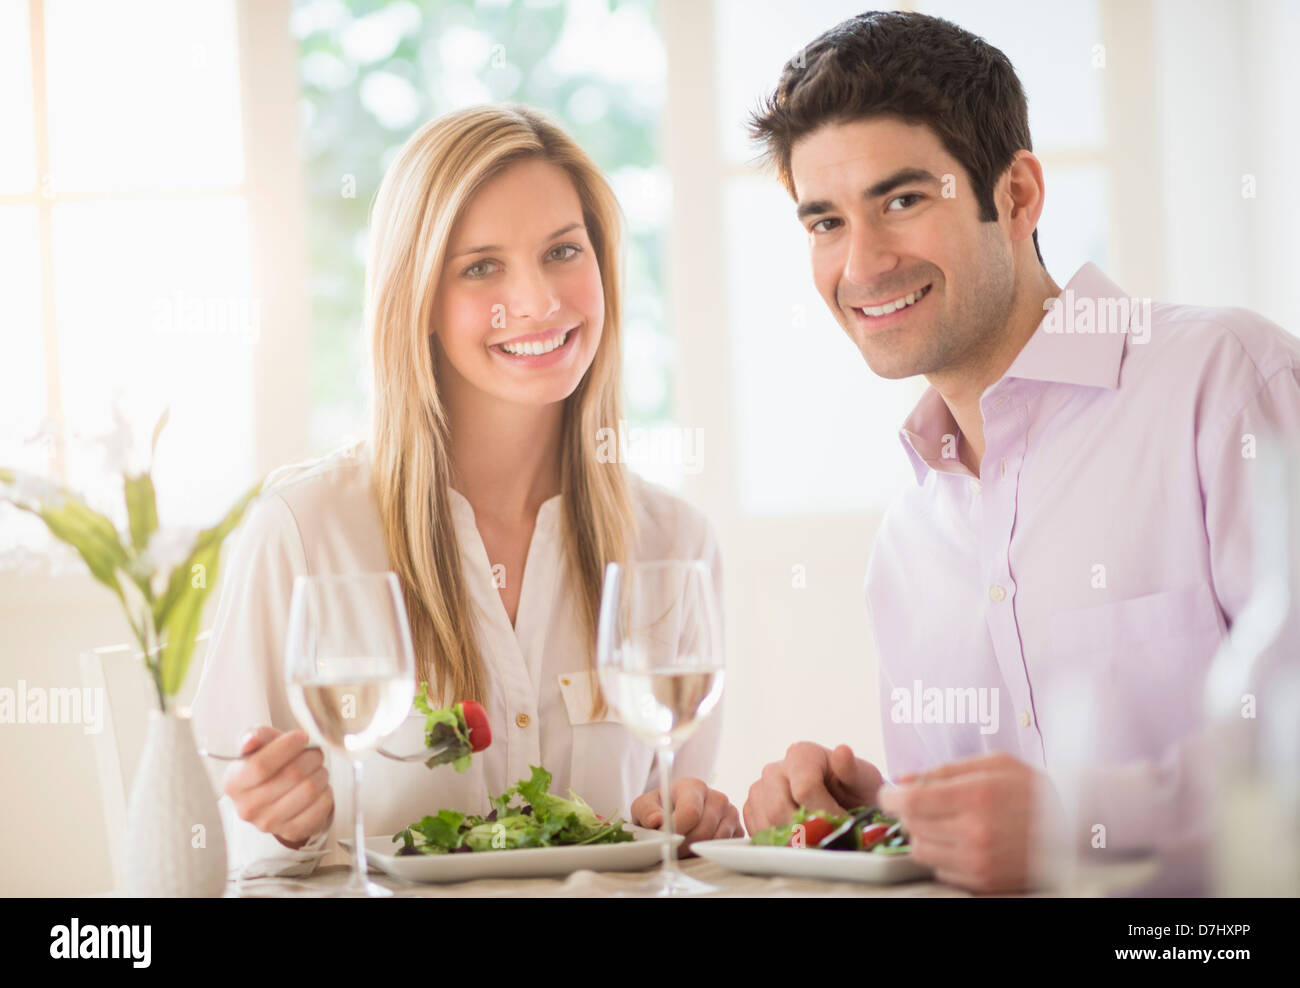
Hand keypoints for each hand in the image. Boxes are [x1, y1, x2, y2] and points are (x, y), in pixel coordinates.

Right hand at [222, 726, 333, 848]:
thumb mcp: (259, 745)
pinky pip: (320, 807)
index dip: (286, 747)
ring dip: (321, 773)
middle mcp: (247, 807)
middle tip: (315, 752)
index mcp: (234, 783)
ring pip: (309, 790)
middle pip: (291, 775)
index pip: (260, 765)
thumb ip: (256, 736)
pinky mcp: (291, 831)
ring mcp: (269, 823)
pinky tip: (319, 787)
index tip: (302, 737)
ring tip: (317, 768)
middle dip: (311, 757)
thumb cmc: (268, 764)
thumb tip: (250, 741)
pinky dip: (326, 792)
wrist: (276, 796)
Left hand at [632, 778, 742, 853]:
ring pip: (714, 841)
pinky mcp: (737, 829)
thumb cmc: (660, 808)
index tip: (665, 840)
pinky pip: (724, 847)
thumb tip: (656, 821)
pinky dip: (709, 852)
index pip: (691, 812)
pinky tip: (696, 849)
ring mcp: (730, 813)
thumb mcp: (644, 806)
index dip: (677, 830)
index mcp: (694, 786)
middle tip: (670, 851)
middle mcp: (717, 797)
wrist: (675, 813)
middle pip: (703, 830)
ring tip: (680, 850)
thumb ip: (647, 811)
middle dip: (684, 845)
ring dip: (695, 851)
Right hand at [743, 741, 882, 832]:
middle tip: (828, 839)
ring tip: (816, 840)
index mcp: (801, 754)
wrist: (844, 803)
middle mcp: (774, 769)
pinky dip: (778, 843)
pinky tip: (799, 840)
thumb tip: (843, 752)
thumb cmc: (856, 791)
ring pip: (766, 823)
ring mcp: (759, 790)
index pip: (804, 789)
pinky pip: (757, 832)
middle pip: (779, 808)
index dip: (824, 813)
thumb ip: (853, 769)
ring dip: (792, 840)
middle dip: (806, 830)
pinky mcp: (751, 810)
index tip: (841, 824)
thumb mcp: (864, 779)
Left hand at [877, 751, 1064, 892]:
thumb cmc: (1032, 790)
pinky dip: (943, 855)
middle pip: (912, 826)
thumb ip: (944, 770)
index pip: (910, 802)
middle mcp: (975, 832)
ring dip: (924, 835)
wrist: (1077, 829)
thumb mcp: (993, 764)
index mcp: (976, 796)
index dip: (890, 797)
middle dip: (909, 813)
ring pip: (922, 851)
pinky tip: (963, 841)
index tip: (890, 793)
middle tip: (924, 803)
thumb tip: (903, 778)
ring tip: (945, 822)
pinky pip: (941, 870)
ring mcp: (980, 862)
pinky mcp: (984, 882)